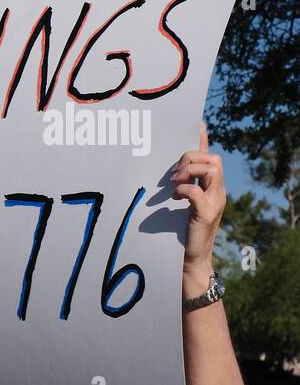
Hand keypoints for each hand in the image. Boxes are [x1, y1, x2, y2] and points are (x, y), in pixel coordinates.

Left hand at [171, 125, 225, 281]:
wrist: (190, 260)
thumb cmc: (182, 234)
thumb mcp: (181, 206)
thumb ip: (180, 189)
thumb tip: (166, 175)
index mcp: (211, 188)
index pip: (210, 158)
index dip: (204, 140)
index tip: (197, 124)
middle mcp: (217, 192)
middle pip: (213, 158)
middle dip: (191, 158)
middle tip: (173, 174)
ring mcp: (215, 202)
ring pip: (212, 169)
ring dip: (189, 170)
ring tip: (174, 182)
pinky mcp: (206, 214)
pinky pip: (197, 192)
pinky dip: (184, 190)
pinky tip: (174, 198)